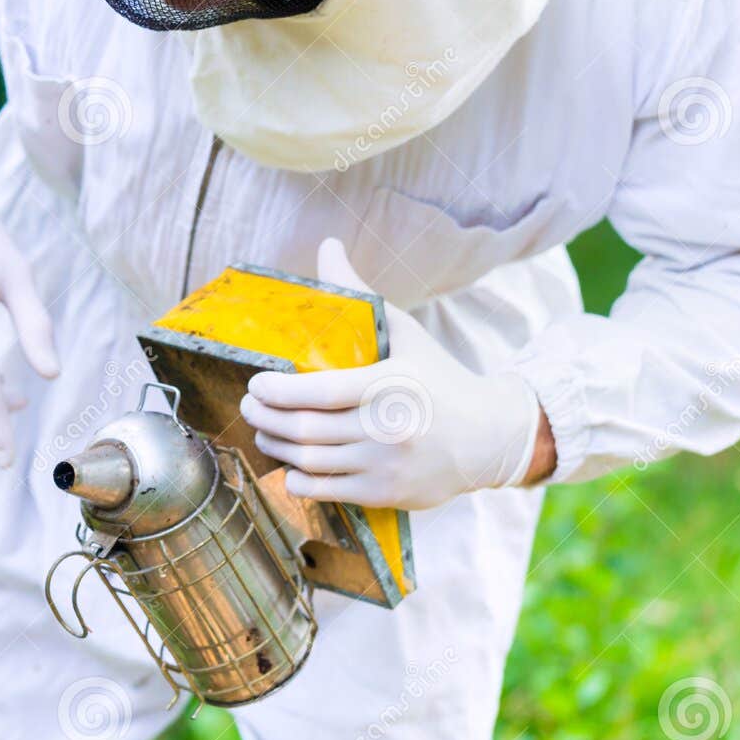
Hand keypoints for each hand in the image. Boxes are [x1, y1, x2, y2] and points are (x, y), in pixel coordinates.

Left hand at [238, 239, 545, 509]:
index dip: (277, 391)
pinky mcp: (385, 493)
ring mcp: (386, 465)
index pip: (318, 392)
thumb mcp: (405, 332)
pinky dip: (297, 479)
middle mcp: (388, 428)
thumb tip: (329, 246)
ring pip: (310, 461)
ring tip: (263, 432)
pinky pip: (325, 490)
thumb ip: (360, 292)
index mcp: (391, 384)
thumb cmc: (438, 378)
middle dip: (265, 417)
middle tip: (249, 405)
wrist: (490, 437)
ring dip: (275, 447)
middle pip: (305, 429)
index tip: (256, 383)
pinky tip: (290, 465)